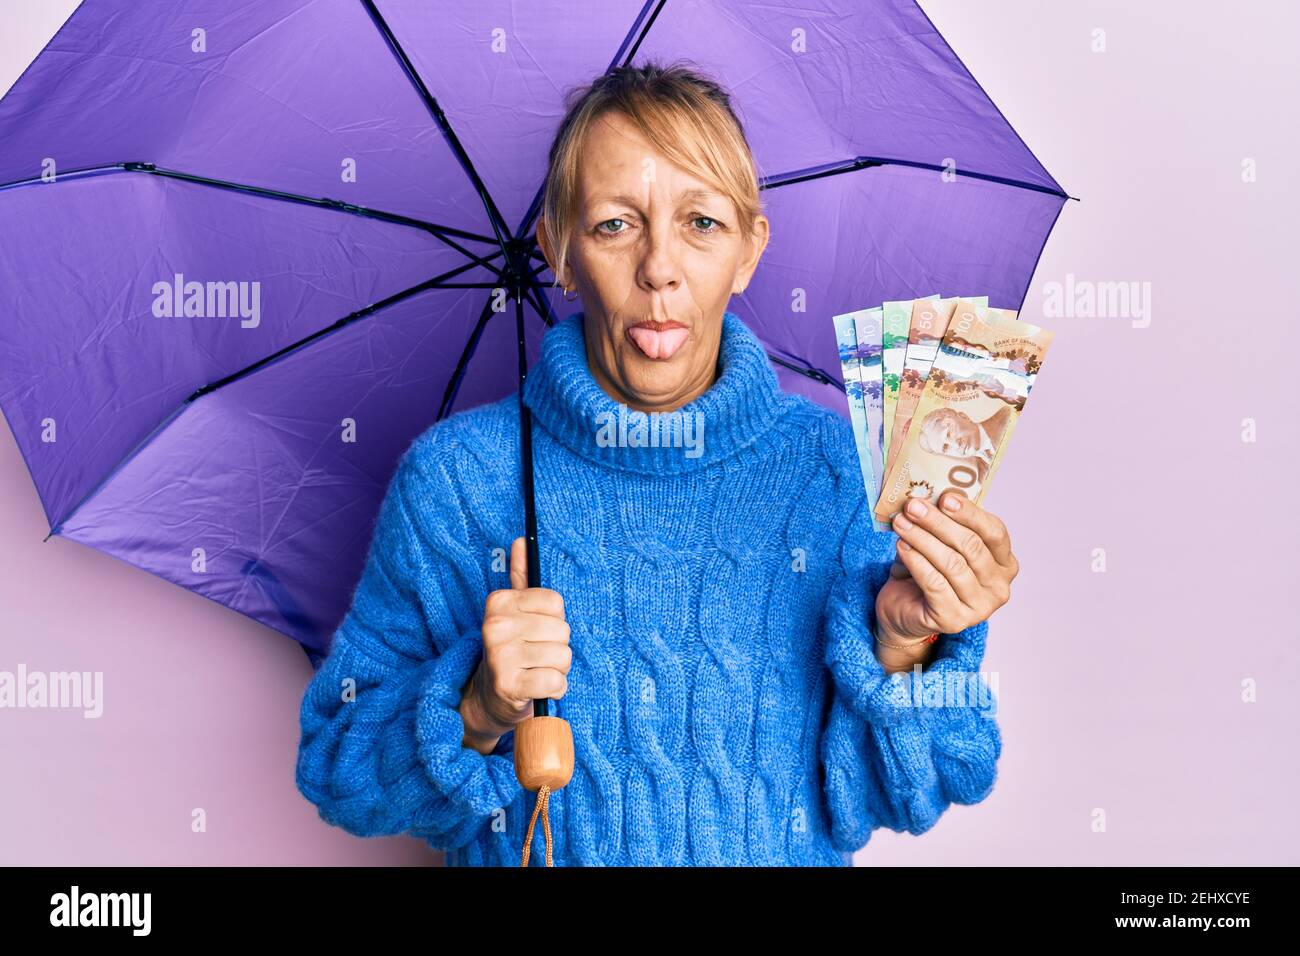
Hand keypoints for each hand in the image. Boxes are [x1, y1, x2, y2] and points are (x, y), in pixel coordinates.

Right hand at [459, 536, 571, 749]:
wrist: (488, 698)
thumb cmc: (510, 650)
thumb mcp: (512, 613)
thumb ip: (519, 577)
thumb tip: (521, 540)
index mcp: (499, 602)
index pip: (556, 602)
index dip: (554, 620)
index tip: (535, 631)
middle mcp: (496, 626)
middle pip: (562, 630)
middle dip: (557, 647)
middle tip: (536, 657)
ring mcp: (501, 656)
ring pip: (563, 656)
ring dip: (557, 669)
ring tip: (537, 672)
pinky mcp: (509, 686)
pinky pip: (556, 682)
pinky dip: (555, 689)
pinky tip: (539, 689)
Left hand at [875, 492, 1018, 643]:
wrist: (905, 610)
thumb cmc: (929, 572)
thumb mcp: (942, 544)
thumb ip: (946, 525)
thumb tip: (930, 498)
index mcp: (1005, 564)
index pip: (995, 533)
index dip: (970, 513)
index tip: (944, 498)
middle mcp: (999, 588)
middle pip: (971, 546)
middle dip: (939, 522)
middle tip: (913, 507)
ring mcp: (979, 608)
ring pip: (952, 563)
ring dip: (922, 538)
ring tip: (901, 523)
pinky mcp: (954, 620)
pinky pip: (934, 583)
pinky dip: (916, 561)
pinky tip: (902, 547)